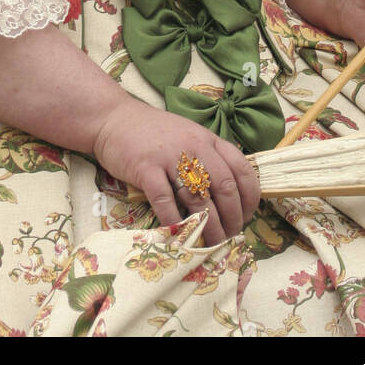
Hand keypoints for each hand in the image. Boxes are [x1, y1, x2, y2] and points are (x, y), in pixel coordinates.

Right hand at [92, 94, 260, 244]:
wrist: (115, 118)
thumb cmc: (155, 133)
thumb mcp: (190, 136)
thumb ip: (209, 157)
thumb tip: (231, 194)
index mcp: (208, 140)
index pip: (241, 169)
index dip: (249, 197)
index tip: (247, 217)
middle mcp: (194, 146)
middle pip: (224, 187)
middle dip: (232, 218)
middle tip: (231, 237)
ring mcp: (170, 157)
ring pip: (198, 198)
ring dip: (208, 227)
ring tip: (211, 245)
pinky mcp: (146, 168)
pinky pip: (164, 200)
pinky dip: (173, 221)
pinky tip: (178, 234)